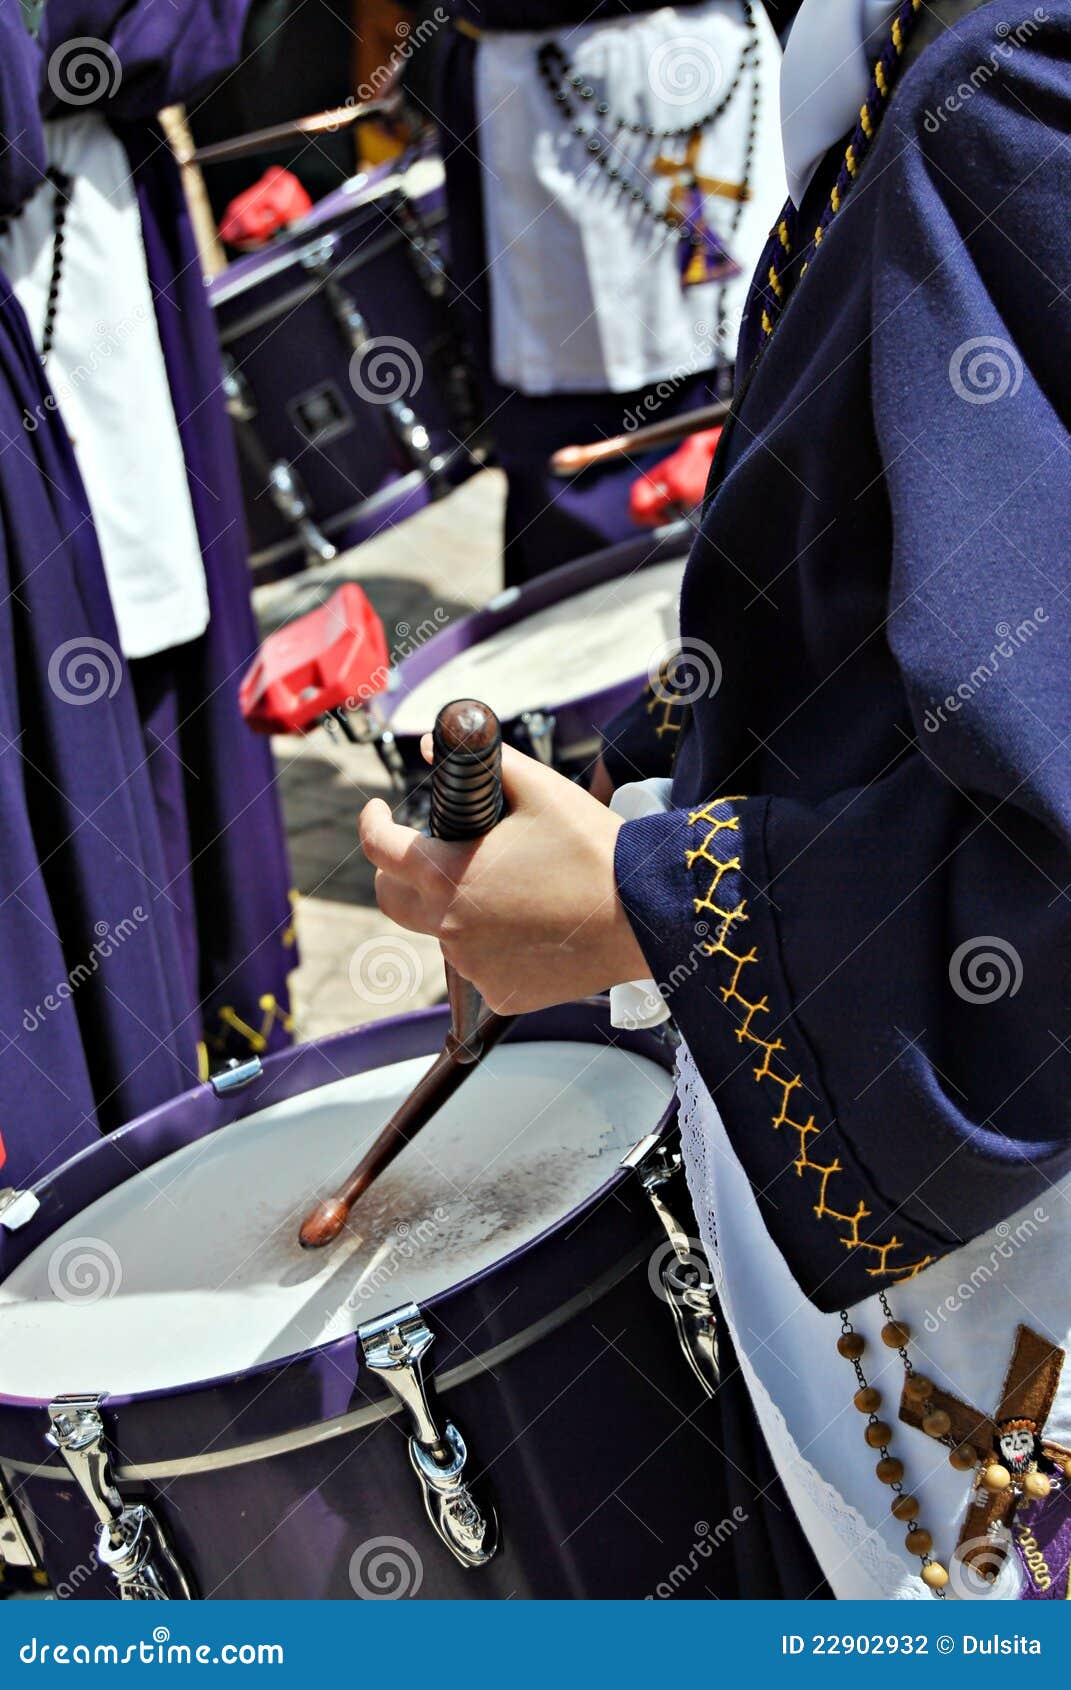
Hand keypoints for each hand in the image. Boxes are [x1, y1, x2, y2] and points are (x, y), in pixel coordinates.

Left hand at [360, 742, 648, 1013]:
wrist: (645, 915)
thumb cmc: (593, 849)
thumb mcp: (540, 790)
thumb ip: (481, 765)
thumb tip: (428, 746)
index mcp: (448, 874)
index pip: (378, 849)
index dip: (371, 823)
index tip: (379, 811)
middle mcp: (450, 927)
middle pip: (392, 901)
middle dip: (396, 873)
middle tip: (424, 854)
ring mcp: (474, 966)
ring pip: (443, 933)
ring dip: (457, 909)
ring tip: (510, 888)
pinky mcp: (502, 993)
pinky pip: (482, 965)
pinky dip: (494, 945)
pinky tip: (533, 926)